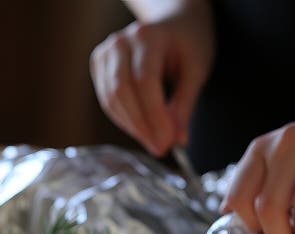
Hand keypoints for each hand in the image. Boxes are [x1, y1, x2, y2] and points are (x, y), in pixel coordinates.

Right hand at [90, 7, 213, 155]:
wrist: (173, 24)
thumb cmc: (187, 44)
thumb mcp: (196, 71)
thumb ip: (185, 105)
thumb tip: (176, 140)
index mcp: (148, 35)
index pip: (145, 81)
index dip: (154, 116)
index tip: (167, 142)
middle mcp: (120, 42)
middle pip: (122, 91)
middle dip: (141, 126)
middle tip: (160, 148)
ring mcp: (105, 53)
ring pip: (111, 100)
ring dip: (132, 127)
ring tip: (154, 142)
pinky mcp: (98, 67)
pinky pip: (107, 101)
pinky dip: (124, 120)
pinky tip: (142, 130)